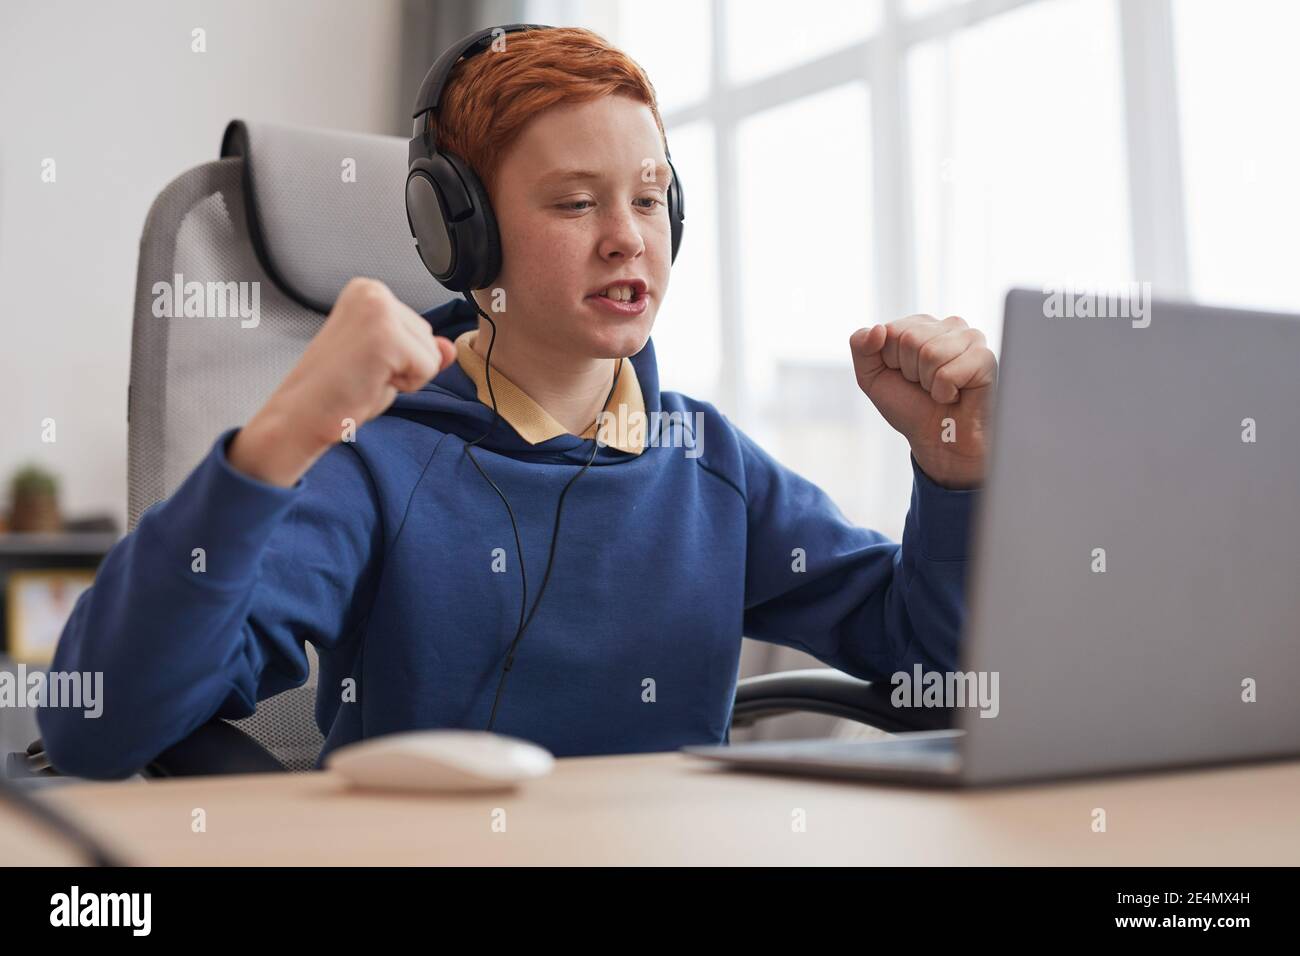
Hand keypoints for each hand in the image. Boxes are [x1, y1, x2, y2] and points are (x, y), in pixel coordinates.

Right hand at [229, 278, 455, 486]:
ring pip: (432, 353)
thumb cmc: (337, 389)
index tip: (363, 363)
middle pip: (429, 337)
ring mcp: (378, 310)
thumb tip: (450, 348)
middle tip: (363, 373)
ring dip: (404, 375)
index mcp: (368, 291)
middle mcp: (373, 291)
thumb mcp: (388, 362)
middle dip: (405, 365)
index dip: (400, 358)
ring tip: (366, 376)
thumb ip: (420, 350)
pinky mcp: (386, 336)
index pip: (419, 329)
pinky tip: (370, 381)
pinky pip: (428, 369)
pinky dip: (405, 385)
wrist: (302, 415)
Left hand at [848, 314, 996, 488]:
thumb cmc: (911, 406)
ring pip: (930, 353)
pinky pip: (948, 373)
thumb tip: (878, 328)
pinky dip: (944, 393)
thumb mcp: (872, 377)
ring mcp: (970, 338)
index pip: (890, 331)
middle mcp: (948, 325)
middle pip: (909, 339)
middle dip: (910, 372)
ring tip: (940, 390)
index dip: (890, 362)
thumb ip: (861, 346)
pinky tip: (955, 395)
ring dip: (928, 382)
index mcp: (921, 324)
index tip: (906, 376)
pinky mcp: (985, 358)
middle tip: (925, 386)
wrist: (938, 440)